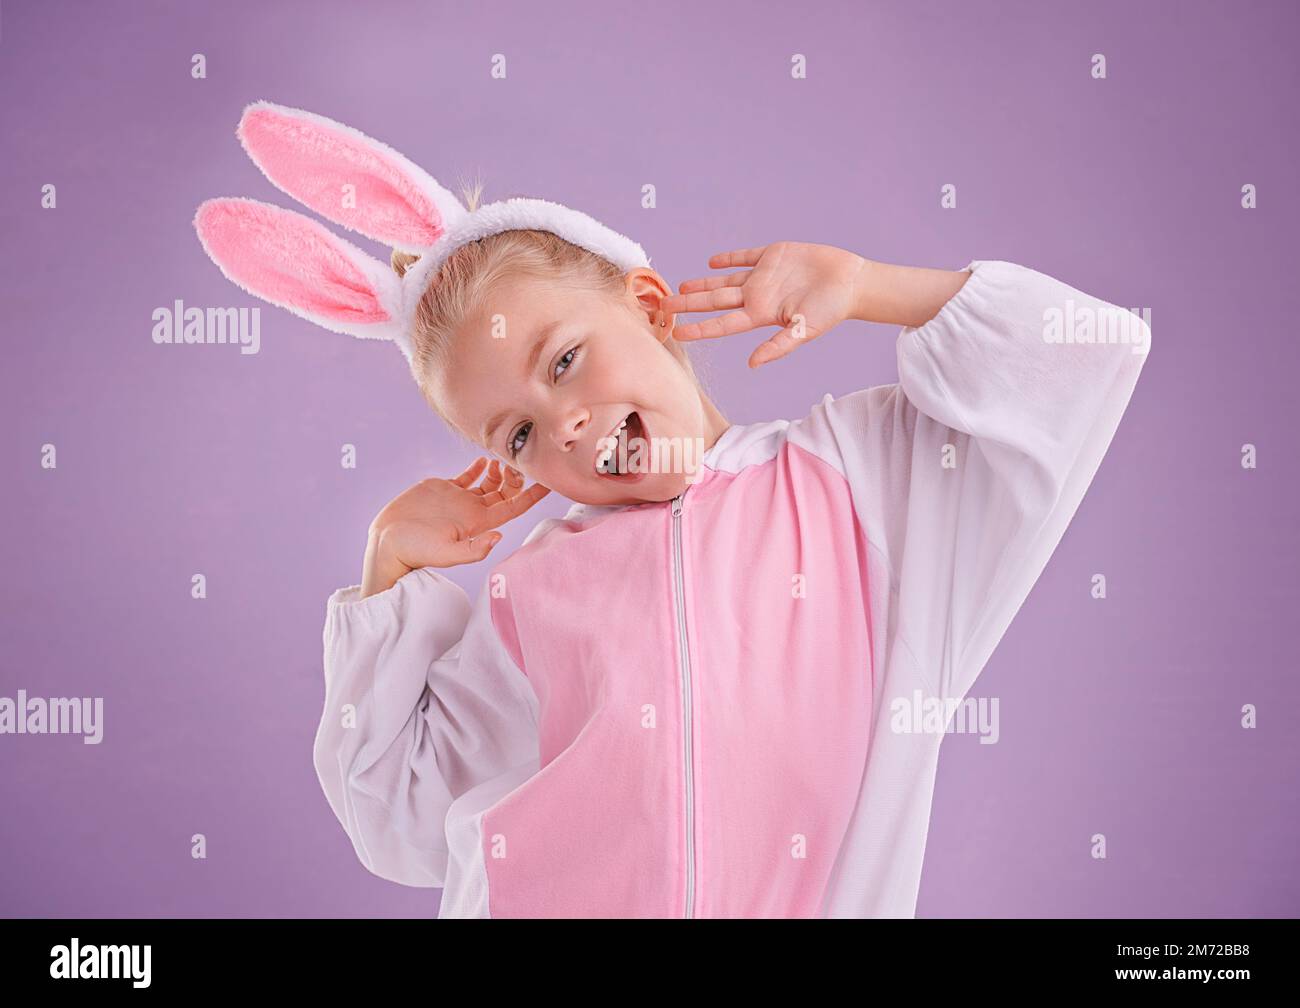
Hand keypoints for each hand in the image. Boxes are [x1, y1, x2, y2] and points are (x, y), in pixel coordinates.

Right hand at [360, 458, 549, 596]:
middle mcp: (473, 510)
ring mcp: (459, 499)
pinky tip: (483, 459)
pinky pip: (467, 477)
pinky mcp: (443, 489)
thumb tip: (499, 537)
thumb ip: (473, 549)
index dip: (532, 495)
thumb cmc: (415, 551)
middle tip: (516, 461)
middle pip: (505, 491)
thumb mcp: (446, 553)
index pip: (514, 507)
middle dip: (516, 477)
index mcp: (479, 522)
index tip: (548, 482)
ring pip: (489, 482)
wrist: (388, 542)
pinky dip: (477, 467)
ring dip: (499, 470)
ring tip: (500, 458)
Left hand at [659, 241, 868, 367]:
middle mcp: (758, 296)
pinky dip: (729, 259)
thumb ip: (778, 346)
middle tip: (663, 305)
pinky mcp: (774, 256)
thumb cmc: (830, 310)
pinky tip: (712, 262)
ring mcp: (764, 276)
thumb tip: (751, 364)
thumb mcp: (803, 331)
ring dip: (703, 284)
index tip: (675, 332)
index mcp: (761, 314)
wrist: (852, 282)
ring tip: (681, 285)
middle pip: (715, 302)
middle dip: (689, 304)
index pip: (722, 324)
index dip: (699, 328)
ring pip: (725, 281)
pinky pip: (746, 257)